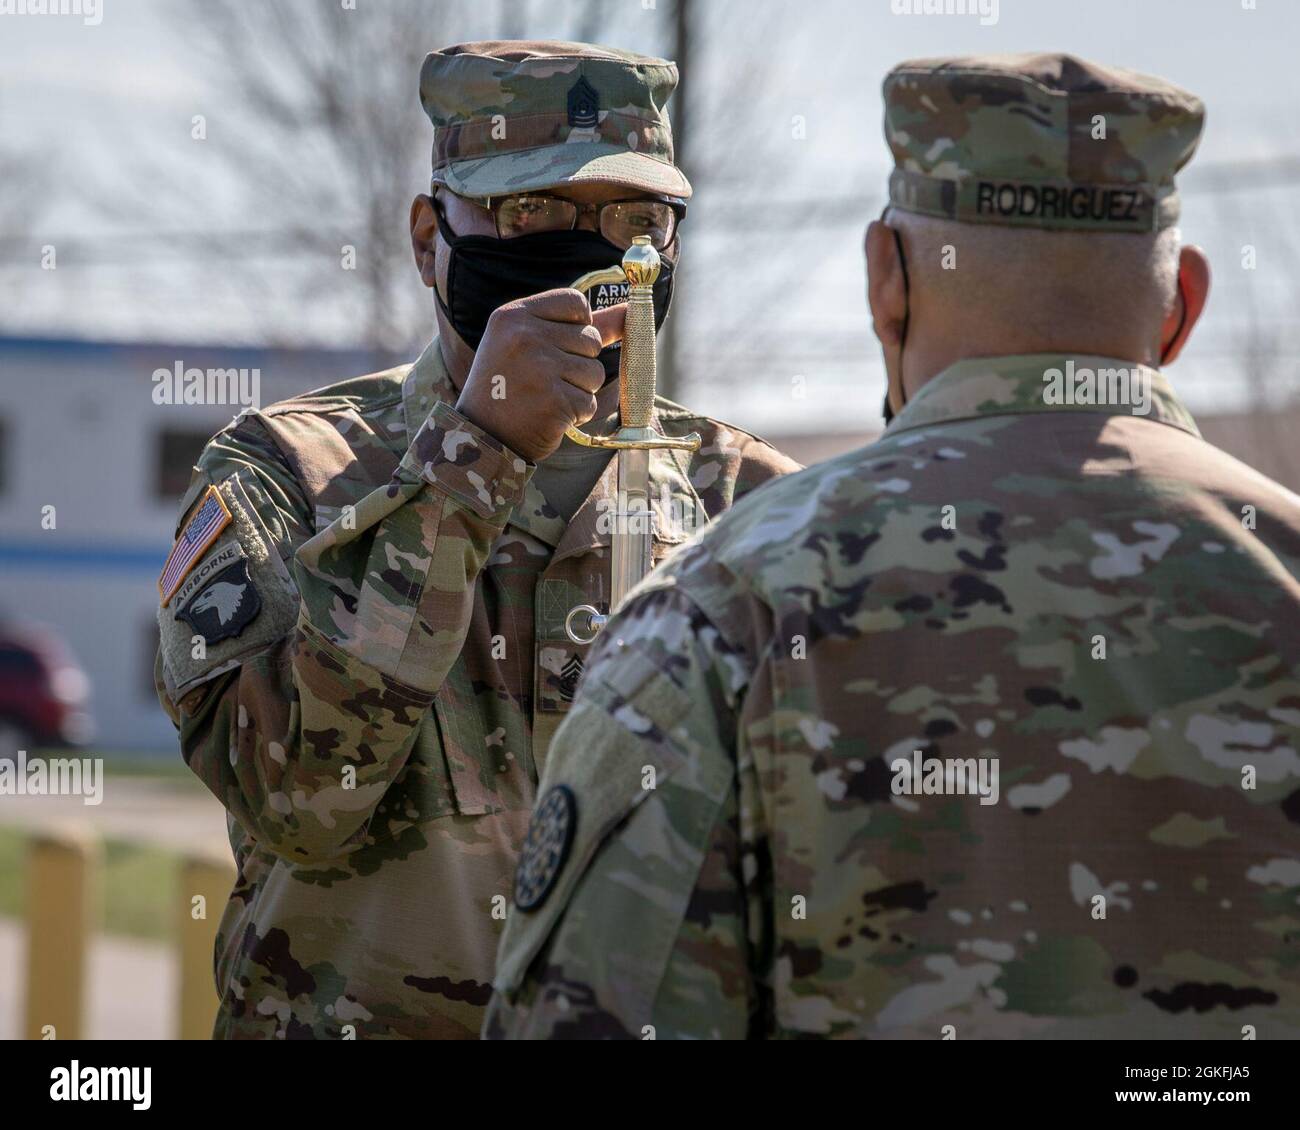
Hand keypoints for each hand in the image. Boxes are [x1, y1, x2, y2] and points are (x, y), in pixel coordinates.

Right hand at [455, 289, 625, 462]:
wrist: (481, 436)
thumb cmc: (506, 385)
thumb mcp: (527, 343)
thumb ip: (578, 326)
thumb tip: (629, 312)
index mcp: (515, 315)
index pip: (576, 303)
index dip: (578, 326)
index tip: (556, 345)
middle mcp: (526, 337)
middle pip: (591, 340)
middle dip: (577, 363)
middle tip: (542, 379)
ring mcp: (541, 369)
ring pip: (595, 373)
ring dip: (578, 390)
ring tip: (545, 397)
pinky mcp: (555, 401)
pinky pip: (589, 403)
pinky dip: (574, 414)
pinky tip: (547, 414)